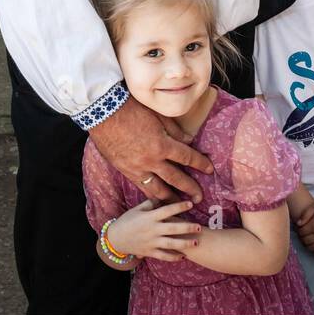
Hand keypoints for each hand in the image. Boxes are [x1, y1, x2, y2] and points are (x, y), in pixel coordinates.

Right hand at [89, 98, 213, 202]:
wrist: (103, 113)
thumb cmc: (132, 109)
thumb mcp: (159, 116)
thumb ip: (175, 131)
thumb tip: (189, 141)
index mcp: (162, 145)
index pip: (188, 157)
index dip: (201, 164)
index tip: (209, 169)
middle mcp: (152, 161)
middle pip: (176, 178)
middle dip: (190, 188)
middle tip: (200, 198)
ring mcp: (137, 168)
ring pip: (158, 189)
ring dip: (171, 198)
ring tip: (179, 205)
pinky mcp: (126, 171)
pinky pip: (142, 187)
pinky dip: (151, 195)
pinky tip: (157, 200)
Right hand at [106, 199, 200, 261]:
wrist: (115, 238)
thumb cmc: (127, 220)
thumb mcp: (137, 209)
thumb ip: (151, 202)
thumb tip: (163, 195)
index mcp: (149, 217)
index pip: (167, 210)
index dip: (179, 206)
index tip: (191, 204)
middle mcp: (152, 230)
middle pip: (172, 229)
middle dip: (187, 228)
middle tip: (199, 227)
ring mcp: (151, 242)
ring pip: (170, 244)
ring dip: (184, 243)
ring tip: (196, 242)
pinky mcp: (149, 252)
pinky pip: (163, 256)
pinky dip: (173, 257)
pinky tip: (183, 256)